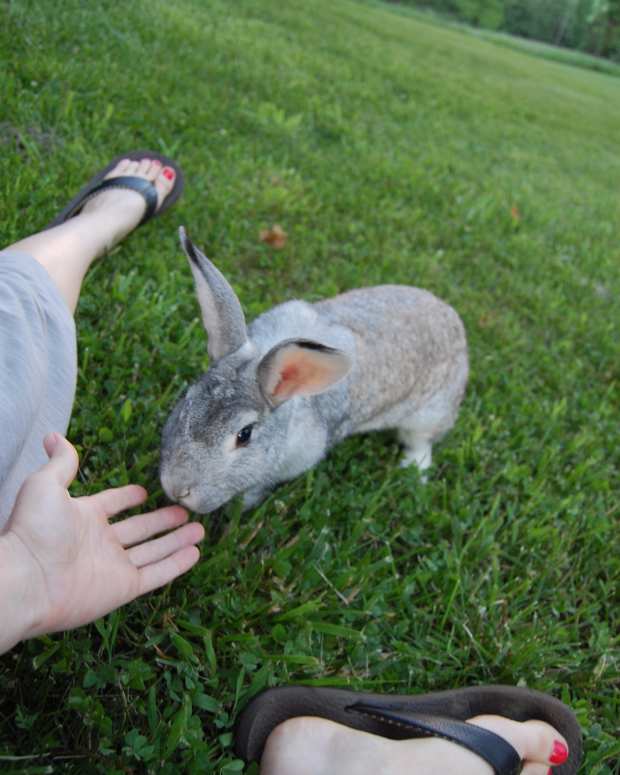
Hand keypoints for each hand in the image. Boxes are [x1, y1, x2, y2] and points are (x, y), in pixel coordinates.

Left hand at [0, 433, 203, 653]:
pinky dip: (176, 565)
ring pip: (153, 551)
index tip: (144, 492)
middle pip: (139, 529)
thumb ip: (61, 462)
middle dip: (162, 520)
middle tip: (184, 511)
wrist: (27, 579)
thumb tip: (54, 435)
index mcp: (83, 518)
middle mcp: (100, 542)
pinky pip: (156, 574)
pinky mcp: (123, 588)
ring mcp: (113, 566)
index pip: (112, 505)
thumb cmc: (33, 530)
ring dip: (176, 541)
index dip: (127, 498)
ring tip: (199, 530)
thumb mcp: (45, 485)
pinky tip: (194, 553)